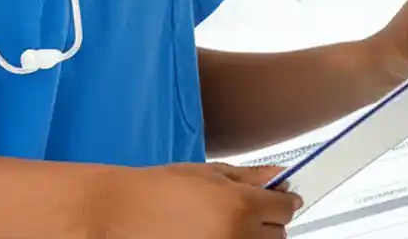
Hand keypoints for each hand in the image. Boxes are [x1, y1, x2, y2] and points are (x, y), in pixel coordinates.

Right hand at [91, 162, 301, 237]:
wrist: (122, 214)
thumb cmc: (160, 189)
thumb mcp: (208, 173)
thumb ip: (250, 176)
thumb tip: (280, 177)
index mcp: (241, 205)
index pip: (286, 208)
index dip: (281, 201)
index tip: (276, 200)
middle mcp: (238, 236)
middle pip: (279, 234)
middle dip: (267, 221)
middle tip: (243, 212)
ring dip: (253, 238)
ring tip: (223, 226)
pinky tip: (213, 235)